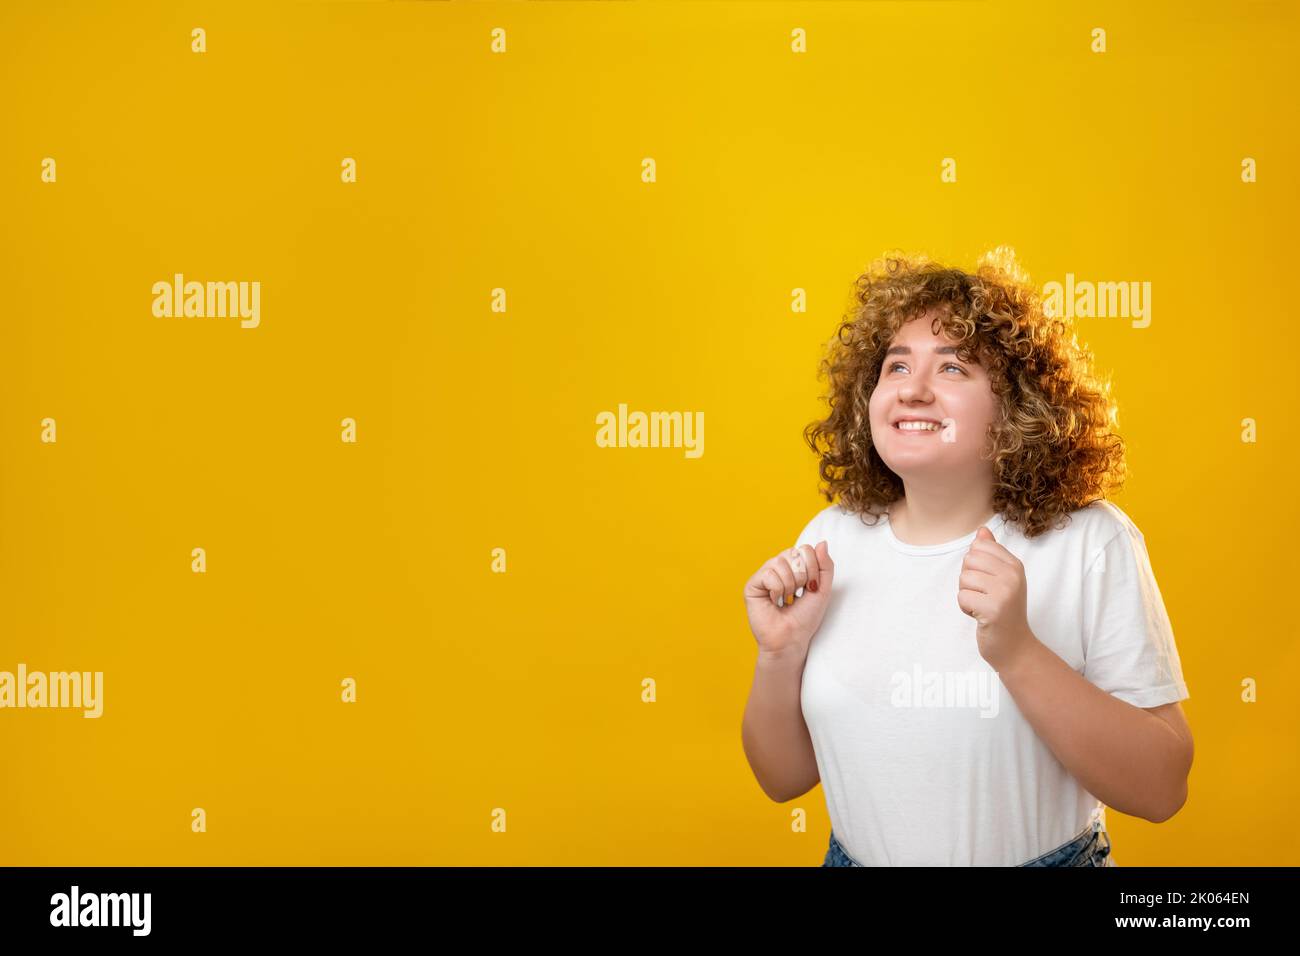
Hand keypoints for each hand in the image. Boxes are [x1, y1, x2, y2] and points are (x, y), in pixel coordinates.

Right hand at [743, 541, 835, 660]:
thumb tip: (822, 542)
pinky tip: (775, 601)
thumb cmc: (805, 618)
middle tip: (799, 593)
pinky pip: (769, 574)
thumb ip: (825, 566)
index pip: (805, 549)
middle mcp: (778, 568)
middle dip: (803, 575)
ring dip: (790, 584)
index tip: (811, 587)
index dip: (813, 567)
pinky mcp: (752, 585)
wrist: (792, 639)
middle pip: (793, 552)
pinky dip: (778, 590)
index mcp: (794, 568)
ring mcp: (764, 575)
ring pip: (780, 562)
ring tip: (787, 599)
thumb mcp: (823, 590)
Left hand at [957, 526, 1034, 671]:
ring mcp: (1005, 592)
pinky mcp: (994, 609)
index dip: (975, 566)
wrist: (1015, 646)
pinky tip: (980, 616)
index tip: (987, 583)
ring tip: (983, 606)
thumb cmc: (1003, 611)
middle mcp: (1013, 575)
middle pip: (969, 560)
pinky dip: (965, 608)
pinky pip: (962, 597)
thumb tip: (981, 530)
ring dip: (967, 595)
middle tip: (983, 596)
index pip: (979, 546)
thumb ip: (991, 554)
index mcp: (1015, 565)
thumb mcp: (1001, 579)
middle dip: (968, 580)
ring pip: (963, 578)